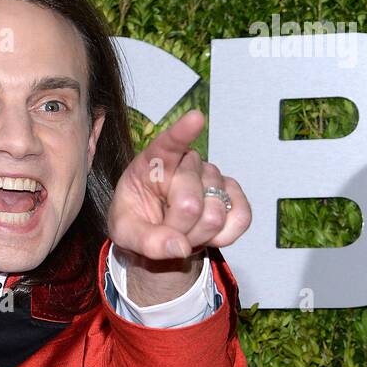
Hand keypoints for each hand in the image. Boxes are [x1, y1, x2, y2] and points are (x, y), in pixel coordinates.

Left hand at [107, 108, 250, 270]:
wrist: (157, 235)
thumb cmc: (137, 223)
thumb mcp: (125, 234)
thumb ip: (146, 241)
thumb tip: (180, 247)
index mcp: (154, 162)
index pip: (169, 143)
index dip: (182, 133)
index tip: (195, 119)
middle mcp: (188, 163)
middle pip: (190, 203)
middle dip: (177, 230)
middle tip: (166, 232)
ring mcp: (213, 177)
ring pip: (214, 214)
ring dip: (197, 236)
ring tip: (183, 231)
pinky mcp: (234, 195)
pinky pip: (240, 218)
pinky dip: (224, 237)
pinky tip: (208, 235)